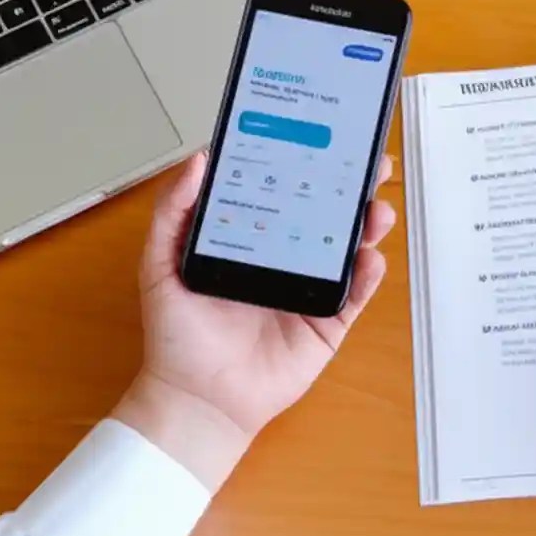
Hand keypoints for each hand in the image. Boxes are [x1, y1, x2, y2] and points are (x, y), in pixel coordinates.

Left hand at [112, 152, 397, 491]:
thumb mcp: (159, 265)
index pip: (286, 191)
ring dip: (369, 225)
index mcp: (253, 237)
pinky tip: (369, 258)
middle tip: (370, 164)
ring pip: (350, 248)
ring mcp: (311, 288)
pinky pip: (356, 294)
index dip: (309, 164)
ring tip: (376, 211)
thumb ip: (173, 212)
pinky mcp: (328, 322)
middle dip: (354, 187)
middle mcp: (287, 257)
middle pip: (329, 213)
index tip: (326, 137)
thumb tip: (198, 160)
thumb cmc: (177, 335)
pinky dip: (368, 274)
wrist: (198, 399)